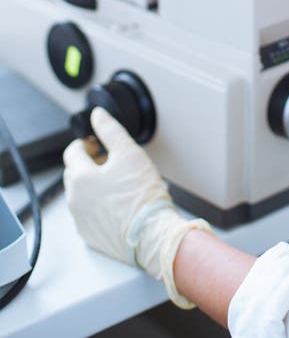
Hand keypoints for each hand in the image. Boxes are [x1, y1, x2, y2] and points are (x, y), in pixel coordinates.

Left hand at [63, 107, 211, 305]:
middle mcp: (74, 200)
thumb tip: (98, 116)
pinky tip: (119, 203)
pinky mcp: (91, 236)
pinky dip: (99, 206)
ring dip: (94, 185)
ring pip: (82, 194)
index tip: (98, 143)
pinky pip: (89, 214)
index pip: (72, 151)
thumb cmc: (142, 196)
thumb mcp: (129, 152)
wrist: (152, 234)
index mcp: (80, 178)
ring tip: (119, 183)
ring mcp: (81, 220)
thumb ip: (110, 130)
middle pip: (75, 173)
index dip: (86, 143)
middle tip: (112, 162)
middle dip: (90, 164)